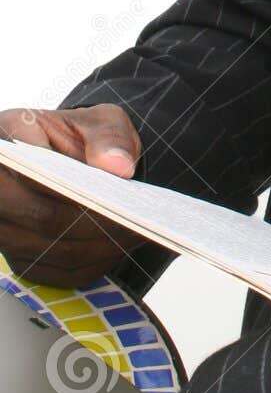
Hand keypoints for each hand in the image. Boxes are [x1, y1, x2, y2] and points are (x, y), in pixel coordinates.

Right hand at [0, 104, 141, 286]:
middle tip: (135, 220)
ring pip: (49, 249)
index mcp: (9, 139)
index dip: (75, 189)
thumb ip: (109, 137)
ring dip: (96, 248)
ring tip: (135, 233)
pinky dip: (90, 264)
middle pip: (40, 215)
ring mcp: (3, 225)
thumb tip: (118, 166)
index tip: (114, 197)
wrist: (75, 162)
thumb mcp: (102, 122)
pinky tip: (117, 248)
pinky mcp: (18, 256)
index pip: (34, 170)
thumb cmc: (83, 139)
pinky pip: (54, 271)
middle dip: (93, 223)